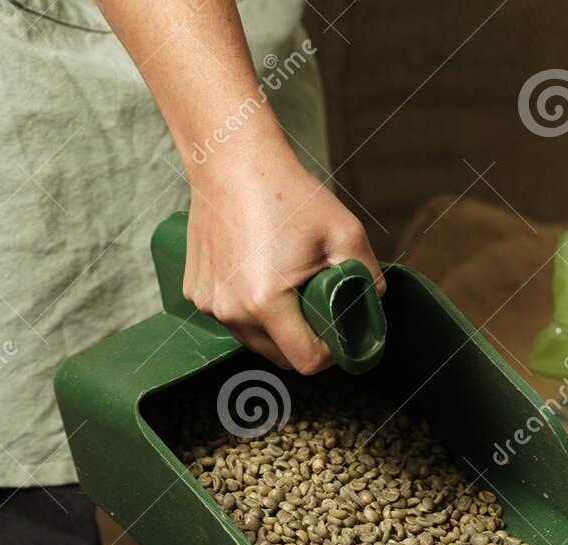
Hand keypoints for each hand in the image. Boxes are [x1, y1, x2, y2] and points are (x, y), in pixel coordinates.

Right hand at [184, 137, 383, 374]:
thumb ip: (368, 278)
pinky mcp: (194, 292)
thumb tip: (373, 307)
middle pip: (280, 357)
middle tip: (319, 306)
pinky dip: (250, 310)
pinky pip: (232, 319)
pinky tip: (261, 276)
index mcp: (266, 302)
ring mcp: (207, 302)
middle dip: (305, 342)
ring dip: (278, 329)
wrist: (231, 159)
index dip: (331, 354)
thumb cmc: (288, 193)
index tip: (340, 330)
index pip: (306, 362)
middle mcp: (230, 310)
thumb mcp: (347, 234)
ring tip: (290, 288)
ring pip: (254, 341)